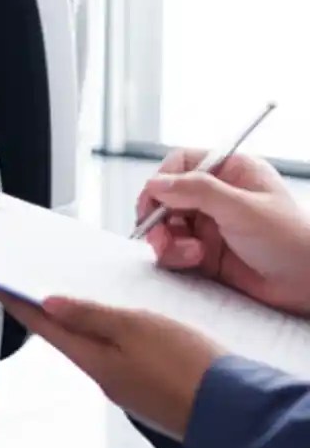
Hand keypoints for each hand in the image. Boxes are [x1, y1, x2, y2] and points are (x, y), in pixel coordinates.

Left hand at [0, 293, 221, 440]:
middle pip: (63, 336)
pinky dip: (108, 337)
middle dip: (43, 312)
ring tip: (68, 300)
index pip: (41, 325)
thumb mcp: (137, 329)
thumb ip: (92, 316)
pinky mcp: (150, 388)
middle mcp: (104, 376)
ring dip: (76, 323)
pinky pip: (118, 356)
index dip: (15, 302)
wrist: (234, 415)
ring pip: (91, 347)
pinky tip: (120, 328)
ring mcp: (127, 385)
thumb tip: (49, 304)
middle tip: (25, 287)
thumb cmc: (189, 372)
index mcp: (94, 360)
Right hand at [138, 150, 309, 314]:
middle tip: (159, 236)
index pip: (181, 163)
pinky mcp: (203, 251)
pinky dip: (175, 256)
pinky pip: (172, 249)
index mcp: (231, 172)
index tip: (152, 203)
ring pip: (165, 226)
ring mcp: (209, 224)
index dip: (162, 181)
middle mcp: (217, 195)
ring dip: (168, 241)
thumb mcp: (242, 209)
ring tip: (189, 253)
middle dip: (159, 218)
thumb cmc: (288, 240)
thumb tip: (155, 183)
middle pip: (166, 197)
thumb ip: (197, 191)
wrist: (305, 284)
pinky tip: (197, 261)